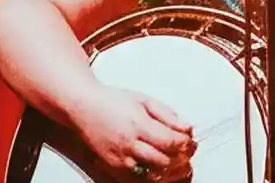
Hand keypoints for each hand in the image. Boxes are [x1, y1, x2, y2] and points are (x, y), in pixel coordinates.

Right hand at [72, 85, 195, 180]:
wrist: (84, 108)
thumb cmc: (113, 102)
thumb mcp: (144, 100)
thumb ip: (168, 115)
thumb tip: (188, 128)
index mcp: (138, 124)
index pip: (170, 142)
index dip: (186, 144)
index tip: (191, 141)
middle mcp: (128, 145)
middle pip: (164, 162)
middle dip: (182, 160)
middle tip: (188, 154)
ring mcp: (119, 160)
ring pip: (152, 177)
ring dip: (171, 174)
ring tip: (180, 166)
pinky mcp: (113, 169)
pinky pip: (137, 182)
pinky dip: (154, 180)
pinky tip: (161, 172)